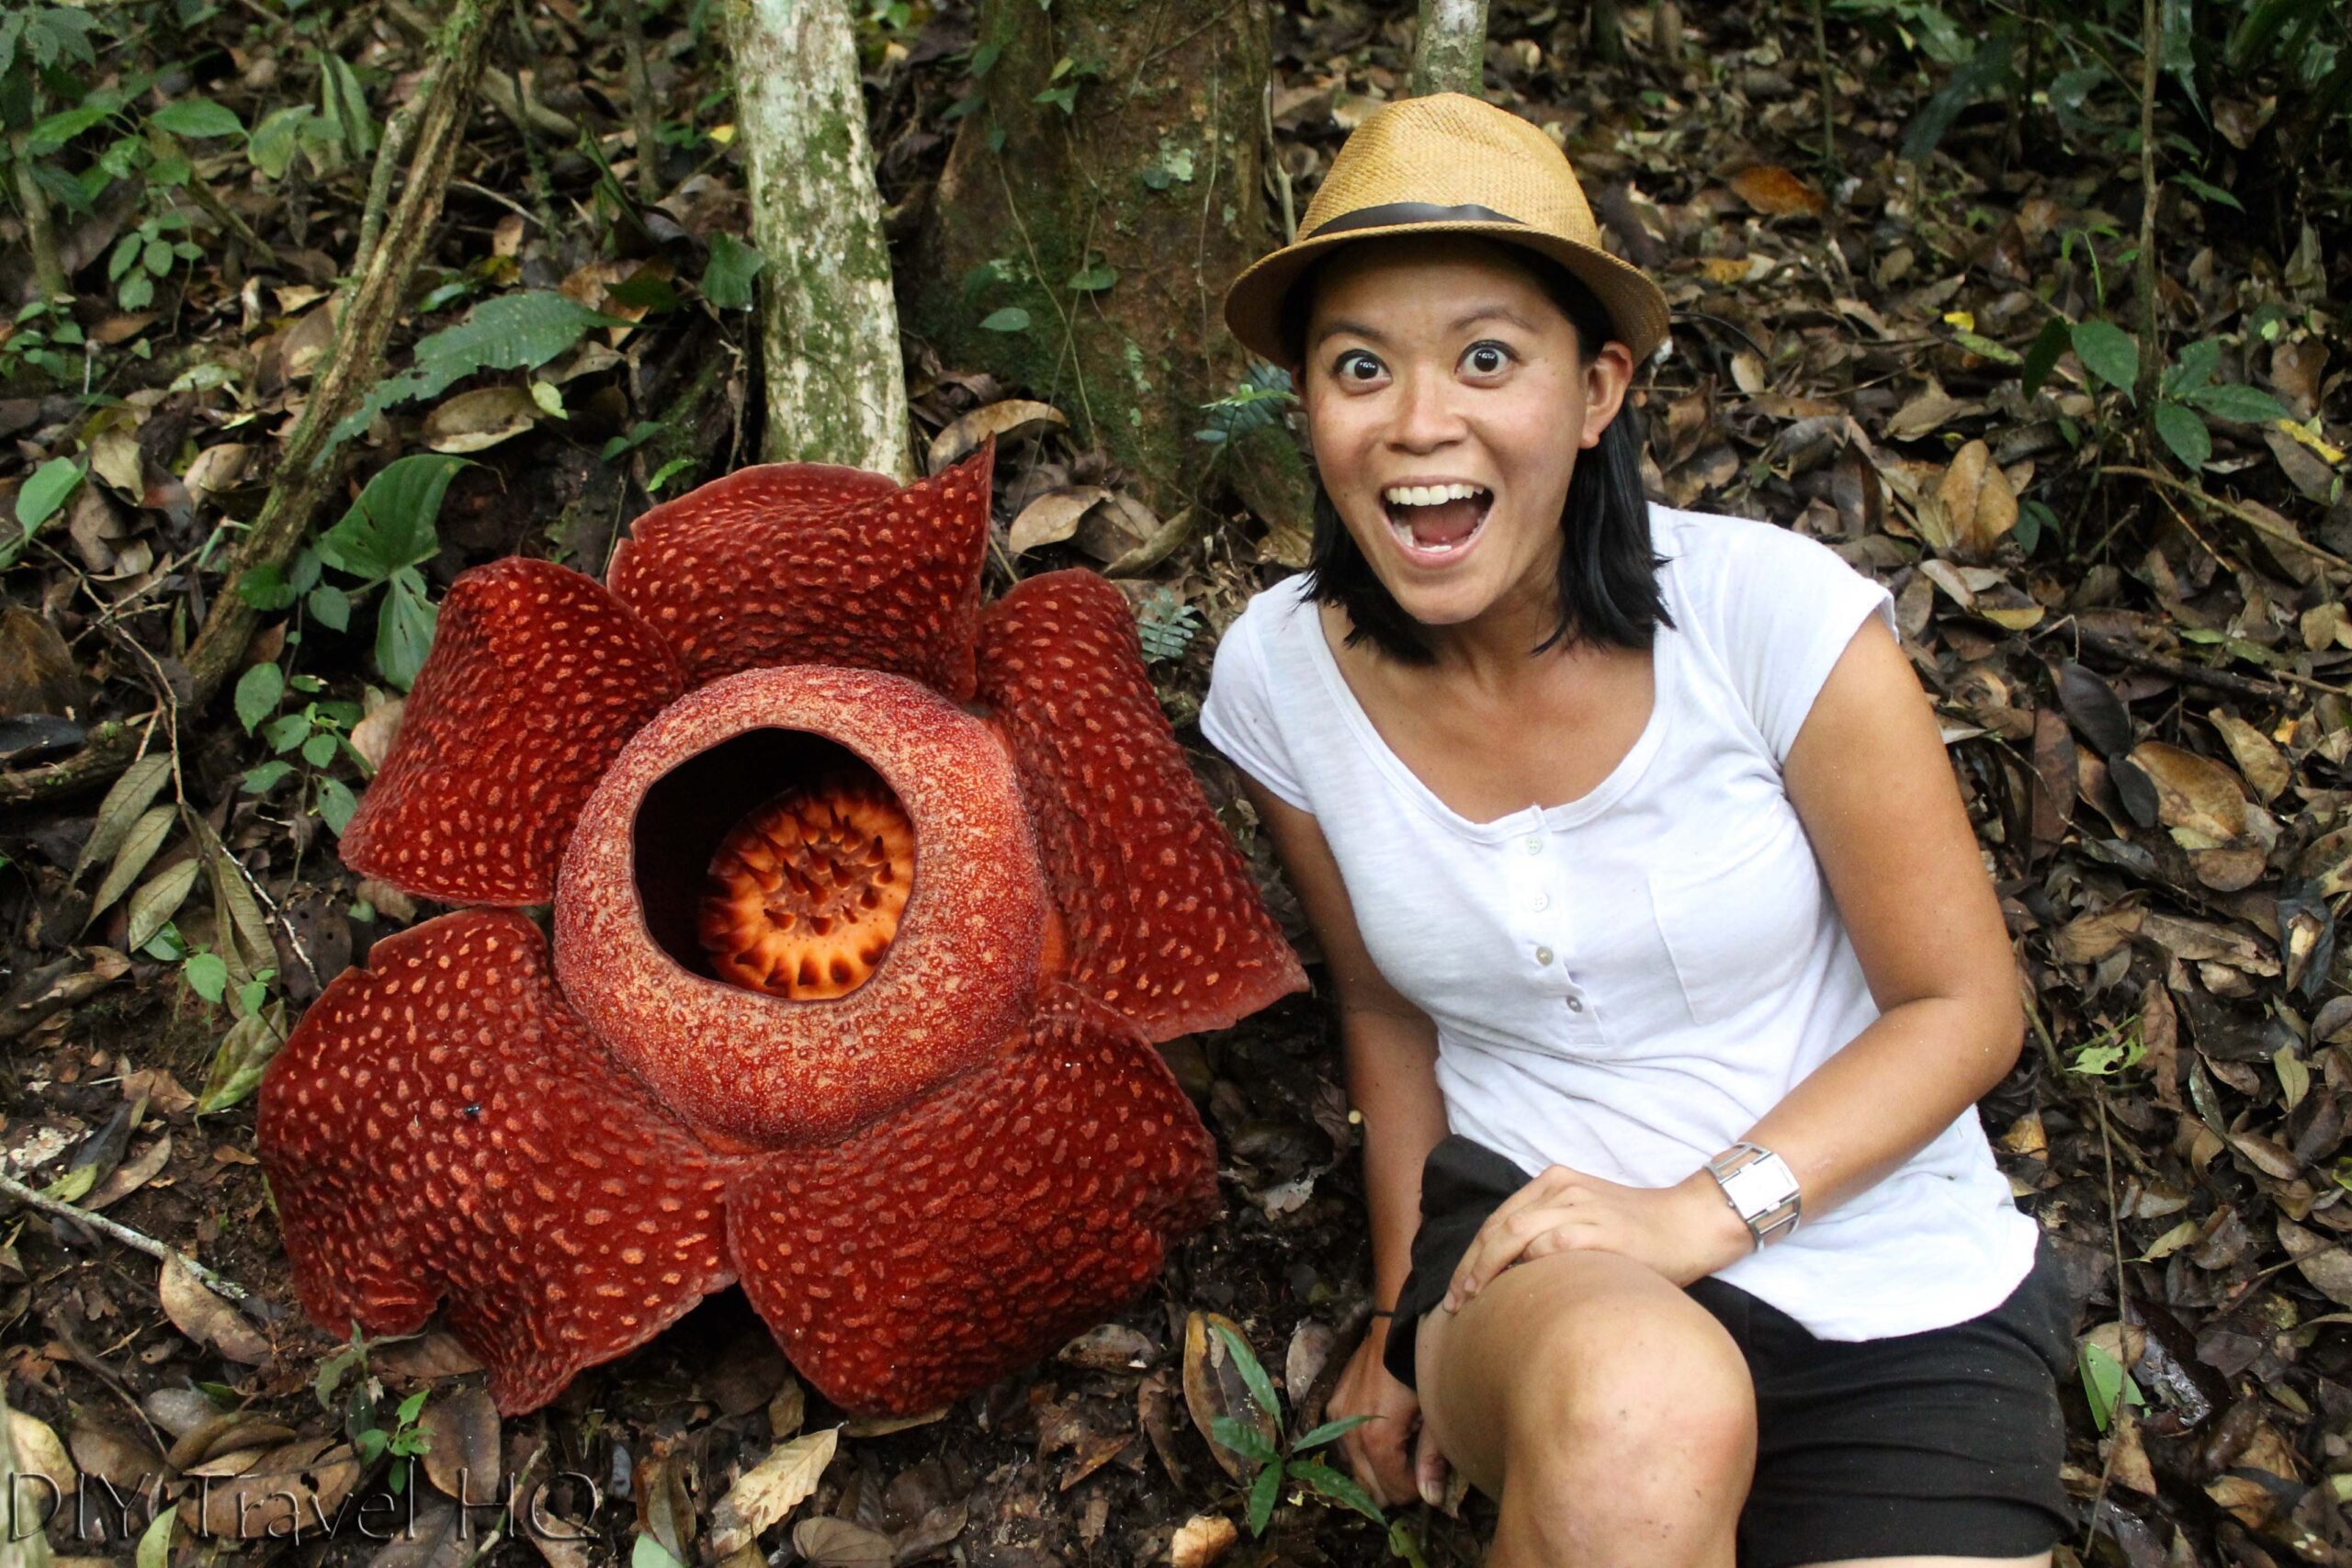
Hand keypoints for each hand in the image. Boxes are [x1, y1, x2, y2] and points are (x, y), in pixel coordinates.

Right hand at [1328, 1326, 1448, 1508]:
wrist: (1396, 1323)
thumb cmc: (1421, 1366)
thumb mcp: (1434, 1413)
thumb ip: (1431, 1459)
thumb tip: (1431, 1500)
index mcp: (1376, 1439)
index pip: (1392, 1491)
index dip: (1415, 1490)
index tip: (1429, 1476)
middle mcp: (1349, 1433)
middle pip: (1368, 1488)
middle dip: (1393, 1486)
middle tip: (1416, 1468)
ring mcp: (1336, 1418)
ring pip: (1354, 1468)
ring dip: (1375, 1469)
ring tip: (1401, 1449)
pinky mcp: (1333, 1405)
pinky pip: (1345, 1444)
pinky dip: (1362, 1449)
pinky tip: (1383, 1433)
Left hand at [1442, 1164, 1754, 1310]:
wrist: (1690, 1224)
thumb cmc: (1639, 1233)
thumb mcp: (1587, 1217)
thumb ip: (1551, 1231)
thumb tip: (1512, 1270)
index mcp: (1554, 1182)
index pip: (1498, 1219)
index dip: (1472, 1254)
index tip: (1458, 1286)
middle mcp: (1561, 1188)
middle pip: (1497, 1227)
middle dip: (1470, 1265)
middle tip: (1455, 1302)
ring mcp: (1579, 1207)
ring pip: (1514, 1234)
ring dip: (1486, 1270)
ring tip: (1473, 1302)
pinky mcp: (1597, 1231)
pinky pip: (1548, 1247)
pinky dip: (1525, 1268)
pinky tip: (1513, 1293)